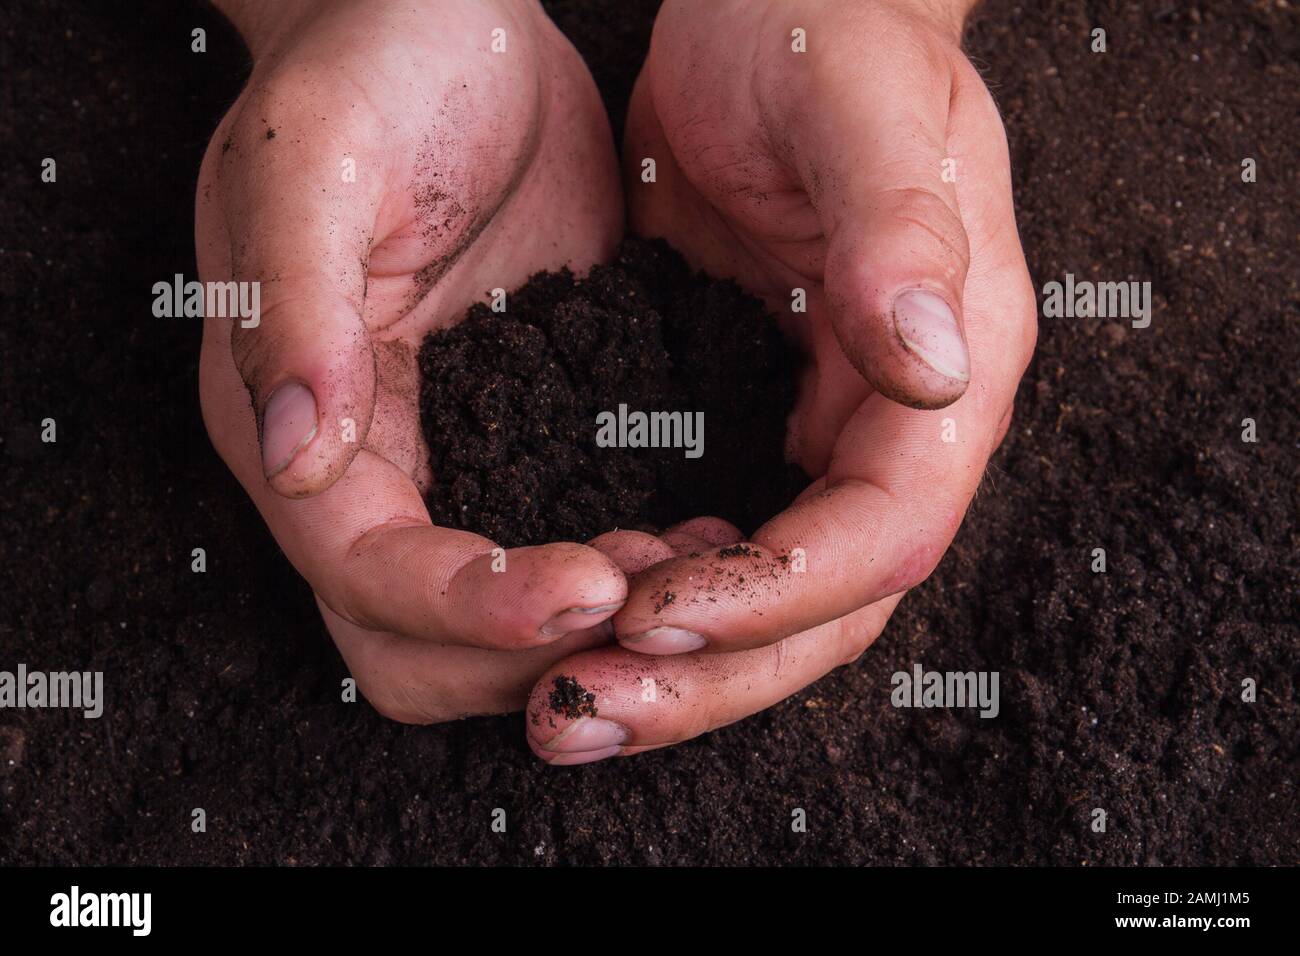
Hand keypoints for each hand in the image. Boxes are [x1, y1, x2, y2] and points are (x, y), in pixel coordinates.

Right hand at [196, 0, 628, 720]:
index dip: (467, 605)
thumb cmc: (372, 66)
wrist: (451, 27)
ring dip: (586, 627)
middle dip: (528, 649)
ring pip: (494, 625)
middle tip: (646, 597)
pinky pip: (565, 548)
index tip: (585, 589)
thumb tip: (297, 460)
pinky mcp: (526, 436)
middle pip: (417, 645)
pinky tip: (701, 530)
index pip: (364, 575)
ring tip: (689, 567)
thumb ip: (294, 308)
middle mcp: (364, 466)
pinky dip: (627, 570)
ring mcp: (449, 460)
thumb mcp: (319, 160)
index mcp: (288, 418)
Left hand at [525, 0, 1035, 761]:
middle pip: (830, 604)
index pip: (885, 530)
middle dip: (714, 673)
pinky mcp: (762, 414)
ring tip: (568, 703)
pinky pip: (726, 540)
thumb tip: (932, 373)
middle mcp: (901, 418)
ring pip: (775, 597)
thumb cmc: (828, 35)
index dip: (777, 592)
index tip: (656, 614)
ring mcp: (832, 425)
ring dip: (678, 665)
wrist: (782, 9)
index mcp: (954, 362)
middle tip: (585, 713)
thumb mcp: (862, 109)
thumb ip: (899, 233)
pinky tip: (585, 615)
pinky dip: (663, 592)